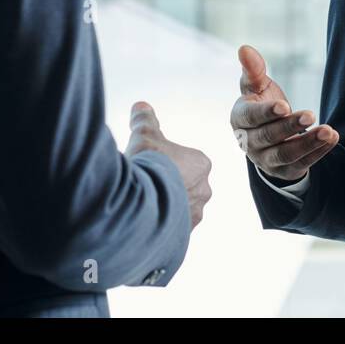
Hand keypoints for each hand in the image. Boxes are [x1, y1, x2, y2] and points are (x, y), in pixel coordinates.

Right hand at [126, 102, 212, 227]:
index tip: (150, 163)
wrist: (141, 204)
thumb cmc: (148, 165)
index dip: (166, 160)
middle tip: (143, 183)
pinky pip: (171, 230)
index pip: (187, 161)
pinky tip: (142, 222)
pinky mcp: (182, 237)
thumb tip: (141, 106)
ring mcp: (193, 216)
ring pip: (178, 209)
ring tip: (140, 205)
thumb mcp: (144, 135)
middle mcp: (203, 191)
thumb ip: (144, 120)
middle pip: (184, 185)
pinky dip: (158, 227)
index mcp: (201, 165)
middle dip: (166, 185)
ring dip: (162, 207)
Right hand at [231, 44, 338, 182]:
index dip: (266, 113)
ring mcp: (266, 161)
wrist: (269, 138)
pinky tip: (332, 138)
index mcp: (239, 120)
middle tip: (310, 114)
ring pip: (286, 154)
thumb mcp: (257, 86)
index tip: (284, 105)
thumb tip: (244, 48)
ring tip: (328, 131)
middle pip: (269, 137)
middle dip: (290, 126)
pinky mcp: (285, 171)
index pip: (250, 118)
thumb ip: (253, 70)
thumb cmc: (261, 104)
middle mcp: (249, 143)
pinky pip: (302, 164)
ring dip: (308, 143)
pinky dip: (318, 152)